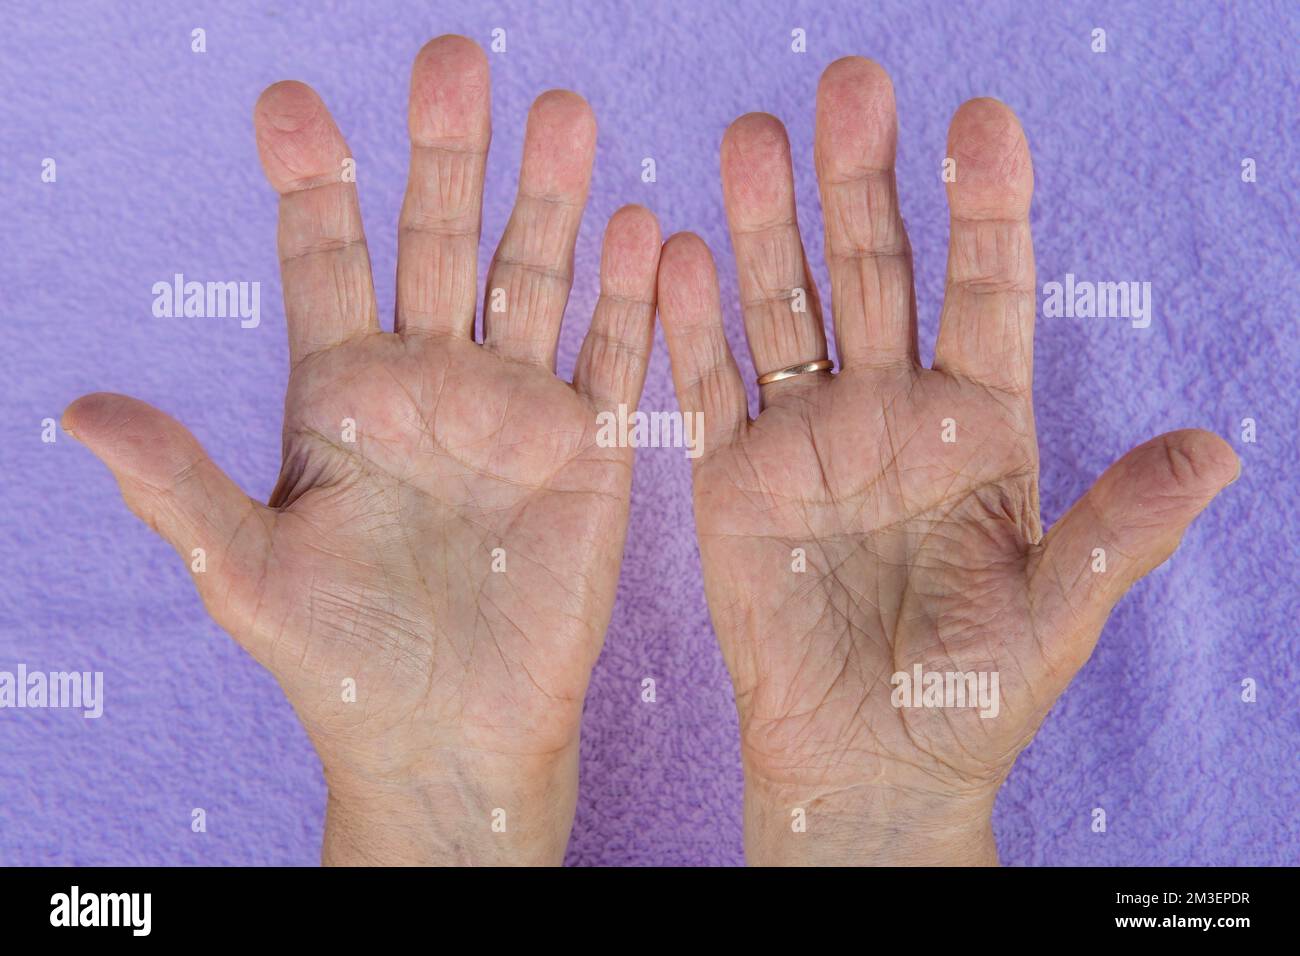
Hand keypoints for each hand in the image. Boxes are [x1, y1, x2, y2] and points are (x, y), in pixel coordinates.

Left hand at [64, 36, 660, 864]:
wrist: (446, 737)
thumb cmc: (338, 663)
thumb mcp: (244, 575)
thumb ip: (179, 485)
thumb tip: (76, 408)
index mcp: (339, 394)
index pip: (326, 261)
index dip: (311, 184)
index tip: (292, 108)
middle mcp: (430, 380)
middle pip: (437, 240)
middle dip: (445, 154)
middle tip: (454, 61)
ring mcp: (514, 408)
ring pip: (533, 277)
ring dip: (551, 200)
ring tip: (564, 115)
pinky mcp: (588, 450)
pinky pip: (612, 357)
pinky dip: (630, 298)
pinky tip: (643, 231)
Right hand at [655, 58, 1237, 865]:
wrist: (865, 762)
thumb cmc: (969, 697)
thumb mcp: (1056, 614)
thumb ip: (1119, 528)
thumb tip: (1219, 450)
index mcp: (980, 424)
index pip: (987, 293)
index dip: (986, 211)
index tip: (982, 124)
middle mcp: (892, 411)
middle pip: (877, 275)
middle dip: (863, 185)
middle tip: (852, 86)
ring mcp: (808, 437)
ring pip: (787, 309)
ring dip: (769, 227)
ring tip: (755, 138)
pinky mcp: (734, 477)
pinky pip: (710, 387)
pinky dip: (692, 324)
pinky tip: (680, 251)